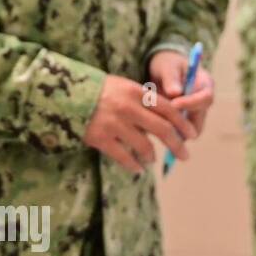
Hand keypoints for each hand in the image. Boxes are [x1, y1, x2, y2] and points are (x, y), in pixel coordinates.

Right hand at [82, 74, 196, 174]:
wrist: (63, 94)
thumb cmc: (96, 91)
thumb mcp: (122, 87)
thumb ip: (143, 100)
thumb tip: (167, 121)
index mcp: (136, 92)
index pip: (169, 109)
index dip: (183, 124)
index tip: (192, 135)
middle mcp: (128, 108)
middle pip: (163, 129)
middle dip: (177, 144)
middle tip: (185, 155)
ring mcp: (114, 124)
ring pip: (144, 146)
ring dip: (152, 156)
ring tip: (152, 159)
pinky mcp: (100, 138)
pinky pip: (124, 157)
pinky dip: (134, 165)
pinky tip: (138, 169)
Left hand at [149, 50, 214, 135]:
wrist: (163, 71)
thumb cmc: (167, 64)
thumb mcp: (167, 66)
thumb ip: (171, 78)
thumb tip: (175, 93)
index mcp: (205, 84)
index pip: (206, 98)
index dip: (192, 103)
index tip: (174, 104)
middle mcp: (202, 102)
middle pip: (199, 121)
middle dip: (182, 126)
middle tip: (161, 125)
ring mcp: (193, 114)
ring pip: (187, 132)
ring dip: (173, 133)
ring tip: (153, 130)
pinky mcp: (182, 123)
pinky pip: (177, 133)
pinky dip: (166, 134)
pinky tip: (150, 133)